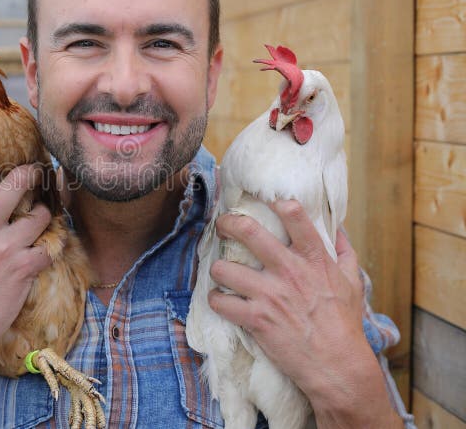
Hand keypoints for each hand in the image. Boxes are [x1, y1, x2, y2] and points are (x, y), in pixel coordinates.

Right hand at [0, 164, 53, 363]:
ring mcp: (5, 247)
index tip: (3, 172)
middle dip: (30, 174)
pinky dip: (53, 246)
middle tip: (38, 171)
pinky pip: (50, 246)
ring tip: (44, 215)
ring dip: (45, 214)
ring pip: (39, 215)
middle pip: (14, 185)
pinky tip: (51, 245)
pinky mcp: (24, 267)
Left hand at [206, 201, 386, 411]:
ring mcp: (270, 294)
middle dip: (228, 223)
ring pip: (222, 267)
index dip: (275, 203)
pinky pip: (219, 301)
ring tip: (221, 273)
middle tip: (223, 226)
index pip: (294, 216)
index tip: (265, 202)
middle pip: (248, 231)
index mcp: (314, 259)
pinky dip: (216, 300)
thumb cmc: (345, 325)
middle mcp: (289, 271)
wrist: (338, 367)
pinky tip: (221, 301)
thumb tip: (339, 228)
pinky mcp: (255, 319)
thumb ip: (344, 252)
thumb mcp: (353, 283)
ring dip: (217, 269)